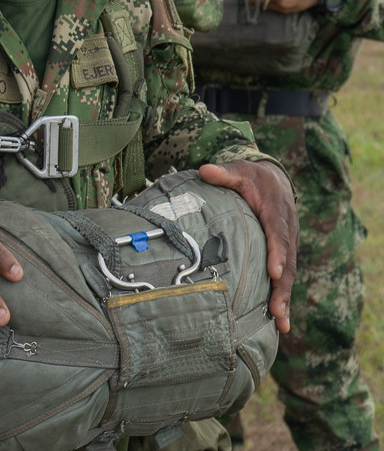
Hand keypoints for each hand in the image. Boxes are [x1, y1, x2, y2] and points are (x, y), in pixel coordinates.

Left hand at [199, 160, 297, 332]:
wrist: (275, 180)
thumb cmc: (252, 178)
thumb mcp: (240, 171)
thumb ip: (224, 173)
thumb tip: (204, 170)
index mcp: (277, 213)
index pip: (278, 235)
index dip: (278, 254)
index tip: (274, 272)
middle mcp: (288, 232)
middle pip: (288, 263)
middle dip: (283, 288)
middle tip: (277, 311)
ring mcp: (289, 246)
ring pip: (290, 275)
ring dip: (285, 299)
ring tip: (281, 324)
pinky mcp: (285, 255)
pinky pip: (285, 278)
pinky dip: (283, 298)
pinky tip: (279, 321)